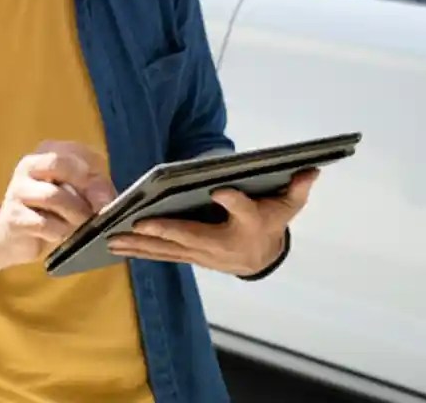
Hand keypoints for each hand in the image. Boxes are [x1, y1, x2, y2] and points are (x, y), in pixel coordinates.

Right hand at [0, 141, 116, 269]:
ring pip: (54, 196)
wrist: (9, 238)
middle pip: (61, 164)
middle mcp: (29, 165)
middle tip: (100, 209)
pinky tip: (60, 236)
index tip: (108, 197)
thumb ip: (93, 190)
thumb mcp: (74, 195)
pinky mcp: (13, 216)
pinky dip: (59, 231)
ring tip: (81, 226)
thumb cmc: (48, 213)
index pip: (77, 152)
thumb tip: (108, 200)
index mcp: (46, 152)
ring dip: (75, 214)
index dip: (97, 173)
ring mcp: (18, 190)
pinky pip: (44, 223)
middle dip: (87, 187)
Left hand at [107, 168, 319, 276]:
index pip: (245, 210)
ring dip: (140, 245)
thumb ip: (297, 187)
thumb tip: (312, 168)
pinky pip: (160, 254)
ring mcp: (202, 253)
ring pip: (168, 249)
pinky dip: (138, 251)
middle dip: (164, 231)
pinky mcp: (187, 254)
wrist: (261, 256)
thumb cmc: (271, 222)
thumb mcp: (287, 205)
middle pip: (192, 237)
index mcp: (250, 224)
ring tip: (113, 238)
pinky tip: (114, 246)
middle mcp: (223, 243)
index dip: (234, 200)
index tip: (221, 189)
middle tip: (139, 223)